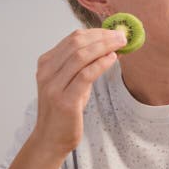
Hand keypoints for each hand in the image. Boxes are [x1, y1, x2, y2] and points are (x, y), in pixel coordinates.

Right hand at [33, 28, 125, 155]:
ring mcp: (53, 86)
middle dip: (102, 37)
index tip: (114, 31)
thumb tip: (111, 47)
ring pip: (80, 56)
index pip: (72, 39)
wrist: (51, 138)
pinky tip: (113, 59)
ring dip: (104, 47)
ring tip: (121, 44)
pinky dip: (101, 64)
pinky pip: (85, 75)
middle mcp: (47, 72)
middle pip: (76, 44)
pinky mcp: (64, 100)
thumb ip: (85, 64)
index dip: (96, 32)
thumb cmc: (64, 109)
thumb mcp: (71, 81)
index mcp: (46, 63)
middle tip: (122, 35)